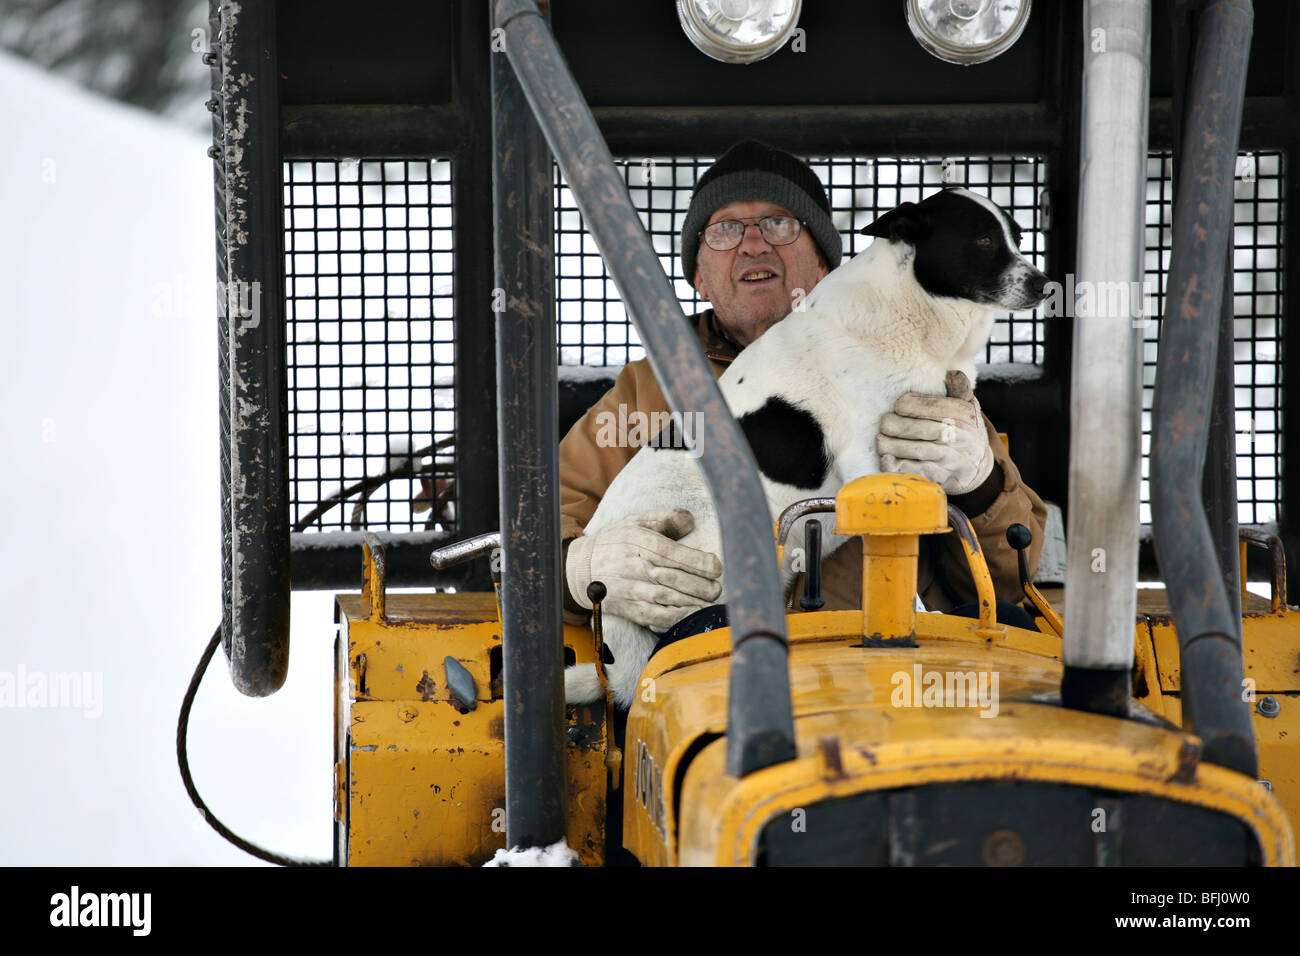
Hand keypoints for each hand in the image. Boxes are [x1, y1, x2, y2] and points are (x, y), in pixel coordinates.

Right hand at [566, 509, 722, 630]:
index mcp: (641, 543)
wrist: (580, 569)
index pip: (676, 554)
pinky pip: (658, 616)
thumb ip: (666, 518)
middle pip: (677, 579)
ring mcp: (634, 591)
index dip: (701, 563)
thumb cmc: (615, 542)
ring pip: (671, 599)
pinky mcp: (631, 609)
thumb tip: (691, 522)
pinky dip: (679, 617)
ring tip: (711, 600)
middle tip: (717, 587)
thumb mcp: (636, 521)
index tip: (716, 567)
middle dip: (703, 586)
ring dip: (696, 602)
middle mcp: (638, 568)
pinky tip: (693, 614)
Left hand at [877, 370, 993, 494]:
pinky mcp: (943, 477)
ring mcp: (951, 459)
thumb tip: (951, 373)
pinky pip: (918, 472)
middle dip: (896, 425)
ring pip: (917, 450)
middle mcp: (958, 436)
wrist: (979, 468)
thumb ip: (960, 389)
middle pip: (921, 428)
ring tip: (880, 441)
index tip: (898, 406)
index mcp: (963, 414)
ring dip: (893, 445)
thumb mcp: (969, 407)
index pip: (933, 406)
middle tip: (884, 424)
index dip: (910, 405)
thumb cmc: (965, 431)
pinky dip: (900, 467)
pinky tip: (887, 460)